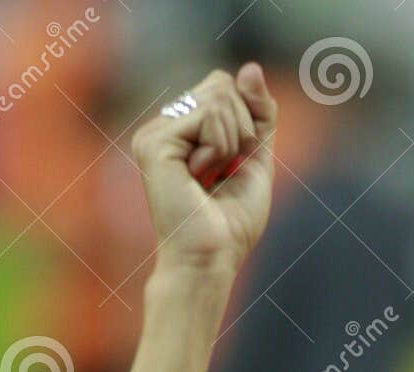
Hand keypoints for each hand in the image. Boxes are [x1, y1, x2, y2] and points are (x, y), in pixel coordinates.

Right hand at [131, 64, 276, 278]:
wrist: (210, 261)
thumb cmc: (230, 225)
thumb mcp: (255, 158)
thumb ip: (258, 112)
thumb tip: (250, 67)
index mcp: (179, 131)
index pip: (225, 87)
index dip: (246, 121)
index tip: (231, 166)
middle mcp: (161, 128)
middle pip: (222, 84)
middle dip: (241, 129)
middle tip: (220, 174)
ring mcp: (154, 133)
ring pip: (219, 96)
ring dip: (231, 141)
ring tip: (209, 179)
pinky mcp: (156, 143)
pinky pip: (211, 115)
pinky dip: (220, 148)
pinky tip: (199, 178)